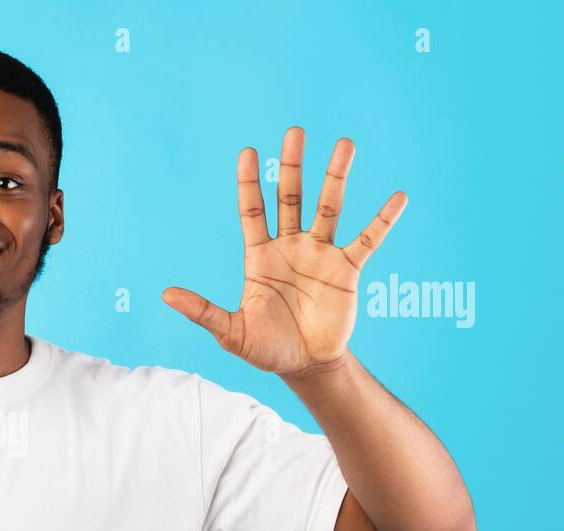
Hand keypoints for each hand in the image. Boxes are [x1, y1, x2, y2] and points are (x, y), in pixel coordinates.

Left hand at [162, 127, 405, 376]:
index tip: (248, 152)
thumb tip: (165, 295)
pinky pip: (367, 240)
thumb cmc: (266, 348)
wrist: (305, 366)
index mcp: (260, 257)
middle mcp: (291, 247)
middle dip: (292, 166)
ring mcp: (320, 255)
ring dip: (336, 177)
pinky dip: (383, 220)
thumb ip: (202, 311)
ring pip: (329, 208)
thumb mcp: (231, 332)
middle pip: (290, 197)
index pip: (253, 211)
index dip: (250, 183)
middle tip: (294, 132)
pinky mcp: (347, 270)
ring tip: (345, 144)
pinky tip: (398, 197)